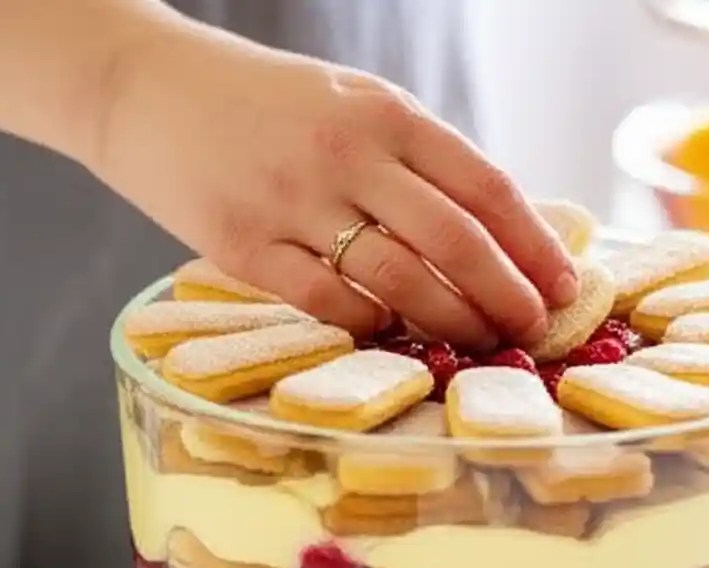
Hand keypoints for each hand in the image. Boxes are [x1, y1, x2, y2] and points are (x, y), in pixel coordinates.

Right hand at [89, 22, 576, 349]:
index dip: (535, 244)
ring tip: (481, 341)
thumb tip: (500, 232)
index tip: (564, 285)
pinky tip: (394, 335)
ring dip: (453, 320)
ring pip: (399, 280)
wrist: (144, 85)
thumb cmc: (266, 102)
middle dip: (508, 294)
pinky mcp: (237, 246)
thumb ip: (419, 157)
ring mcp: (290, 200)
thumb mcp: (354, 102)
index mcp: (386, 112)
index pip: (486, 187)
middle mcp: (345, 153)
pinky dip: (372, 327)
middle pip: (455, 240)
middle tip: (533, 328)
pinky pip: (326, 303)